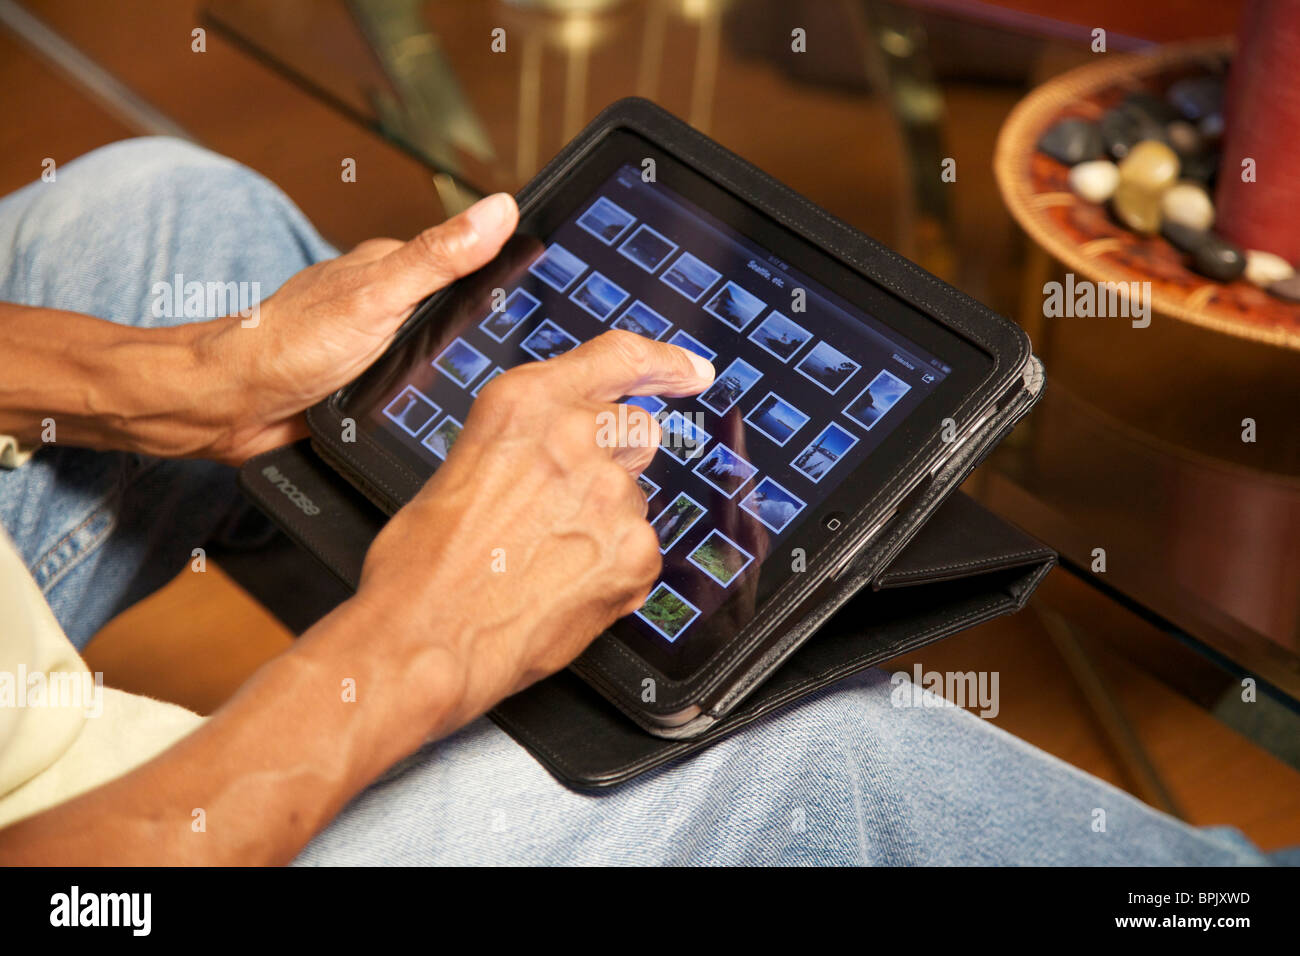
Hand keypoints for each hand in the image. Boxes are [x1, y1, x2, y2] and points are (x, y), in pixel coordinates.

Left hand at [191, 192, 519, 463]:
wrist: (227, 409)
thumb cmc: (283, 344)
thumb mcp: (376, 296)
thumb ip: (438, 258)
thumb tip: (498, 209)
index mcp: (395, 272)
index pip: (473, 264)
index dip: (516, 275)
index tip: (562, 287)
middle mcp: (391, 309)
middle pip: (465, 317)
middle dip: (500, 336)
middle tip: (545, 357)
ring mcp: (383, 353)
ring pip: (448, 362)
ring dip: (469, 378)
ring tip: (515, 393)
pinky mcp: (374, 397)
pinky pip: (423, 399)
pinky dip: (442, 407)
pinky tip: (461, 419)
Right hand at [354, 330, 714, 735]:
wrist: (425, 635)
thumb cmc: (425, 561)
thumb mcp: (468, 463)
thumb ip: (529, 441)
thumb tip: (565, 450)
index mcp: (526, 402)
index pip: (618, 357)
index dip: (664, 362)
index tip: (690, 369)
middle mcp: (576, 436)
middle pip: (637, 431)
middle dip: (617, 460)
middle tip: (574, 503)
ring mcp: (612, 494)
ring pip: (632, 501)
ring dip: (604, 525)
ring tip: (544, 561)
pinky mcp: (635, 552)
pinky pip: (639, 552)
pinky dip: (611, 571)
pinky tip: (563, 587)